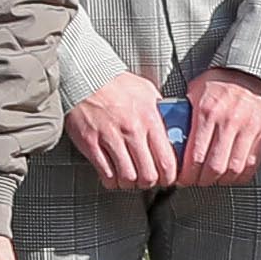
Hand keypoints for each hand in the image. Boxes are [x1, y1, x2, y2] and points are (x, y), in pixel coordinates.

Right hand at [65, 74, 179, 192]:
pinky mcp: (90, 143)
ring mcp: (109, 138)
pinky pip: (105, 173)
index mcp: (149, 119)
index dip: (170, 177)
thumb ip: (161, 113)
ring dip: (130, 183)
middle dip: (151, 183)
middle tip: (149, 180)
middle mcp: (131, 130)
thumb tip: (175, 130)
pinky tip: (114, 175)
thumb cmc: (117, 84)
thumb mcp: (148, 92)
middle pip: (148, 175)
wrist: (85, 76)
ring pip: (127, 177)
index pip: (167, 161)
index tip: (168, 178)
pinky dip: (111, 180)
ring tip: (131, 178)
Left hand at [174, 67, 260, 185]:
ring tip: (212, 180)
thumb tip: (169, 132)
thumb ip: (185, 111)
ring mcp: (248, 130)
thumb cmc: (224, 80)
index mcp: (207, 112)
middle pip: (213, 167)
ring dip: (220, 180)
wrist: (258, 72)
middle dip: (201, 180)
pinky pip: (252, 164)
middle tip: (195, 182)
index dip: (187, 174)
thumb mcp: (197, 90)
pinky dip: (240, 175)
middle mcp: (228, 123)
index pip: (194, 155)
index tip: (181, 178)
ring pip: (233, 169)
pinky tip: (231, 175)